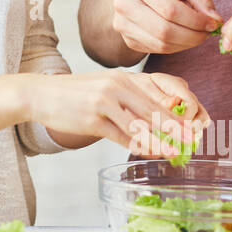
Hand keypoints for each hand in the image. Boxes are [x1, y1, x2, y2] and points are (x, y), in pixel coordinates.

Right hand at [26, 69, 209, 155]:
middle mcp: (116, 87)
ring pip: (139, 126)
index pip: (156, 98)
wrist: (40, 94)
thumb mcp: (103, 89)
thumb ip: (126, 101)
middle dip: (175, 129)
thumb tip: (151, 121)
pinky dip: (137, 145)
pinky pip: (120, 135)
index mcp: (122, 78)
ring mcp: (104, 103)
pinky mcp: (93, 119)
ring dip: (159, 142)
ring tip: (173, 153)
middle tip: (191, 142)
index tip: (190, 128)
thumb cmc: (74, 94)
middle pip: (152, 112)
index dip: (175, 115)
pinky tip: (147, 152)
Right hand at [111, 0, 221, 55]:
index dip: (195, 21)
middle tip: (208, 33)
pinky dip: (176, 47)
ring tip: (198, 35)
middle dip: (193, 36)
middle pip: (165, 31)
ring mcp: (123, 24)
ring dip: (186, 44)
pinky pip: (157, 50)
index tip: (212, 23)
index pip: (170, 10)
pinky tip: (183, 37)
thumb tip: (214, 21)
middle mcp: (125, 4)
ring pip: (161, 44)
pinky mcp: (127, 40)